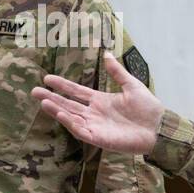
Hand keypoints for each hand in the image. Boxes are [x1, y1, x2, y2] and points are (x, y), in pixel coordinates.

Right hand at [32, 52, 163, 154]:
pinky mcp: (100, 138)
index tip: (47, 78)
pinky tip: (61, 114)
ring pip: (71, 117)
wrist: (159, 127)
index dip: (62, 85)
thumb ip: (117, 72)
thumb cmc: (148, 108)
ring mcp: (96, 126)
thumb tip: (107, 53)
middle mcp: (94, 114)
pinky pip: (81, 131)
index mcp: (100, 101)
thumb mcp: (131, 85)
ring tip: (43, 101)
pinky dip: (70, 123)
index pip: (76, 92)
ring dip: (57, 110)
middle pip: (68, 105)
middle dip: (51, 98)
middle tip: (34, 91)